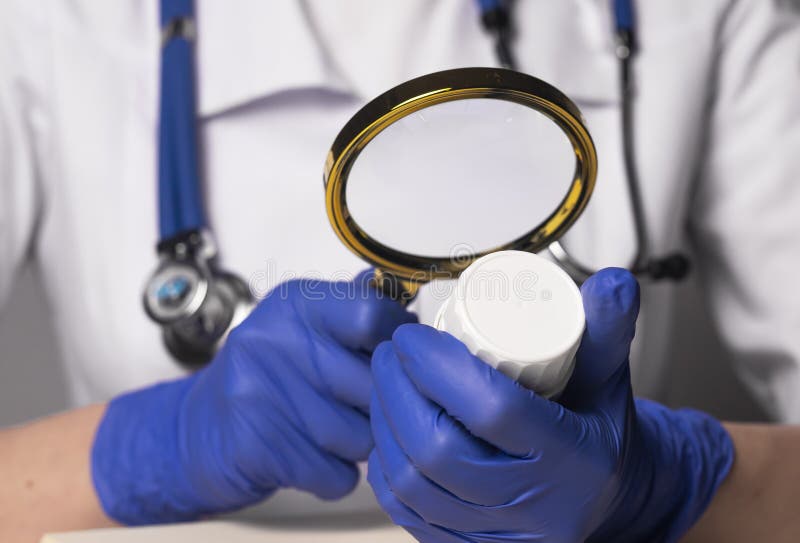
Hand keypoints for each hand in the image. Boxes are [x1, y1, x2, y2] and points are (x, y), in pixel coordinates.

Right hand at [92, 272, 415, 524]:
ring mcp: (262, 395)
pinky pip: (338, 474)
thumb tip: (411, 312)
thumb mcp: (301, 326)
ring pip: (362, 435)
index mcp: (293, 305)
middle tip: (361, 404)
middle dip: (379, 404)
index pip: (372, 315)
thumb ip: (354, 312)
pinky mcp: (258, 448)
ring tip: (333, 431)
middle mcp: (275, 342)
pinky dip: (337, 475)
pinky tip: (314, 456)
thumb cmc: (266, 375)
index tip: (394, 355)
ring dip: (360, 443)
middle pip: (374, 383)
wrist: (200, 429)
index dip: (395, 341)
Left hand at [368, 268, 733, 541]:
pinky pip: (408, 512)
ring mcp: (497, 533)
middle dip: (398, 392)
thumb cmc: (598, 431)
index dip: (440, 367)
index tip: (413, 336)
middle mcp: (533, 505)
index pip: (493, 410)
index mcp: (571, 459)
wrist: (607, 499)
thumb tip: (611, 282)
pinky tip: (386, 431)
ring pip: (414, 484)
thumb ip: (607, 327)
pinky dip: (386, 466)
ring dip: (384, 426)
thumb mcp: (609, 377)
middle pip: (439, 450)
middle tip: (389, 353)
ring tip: (383, 383)